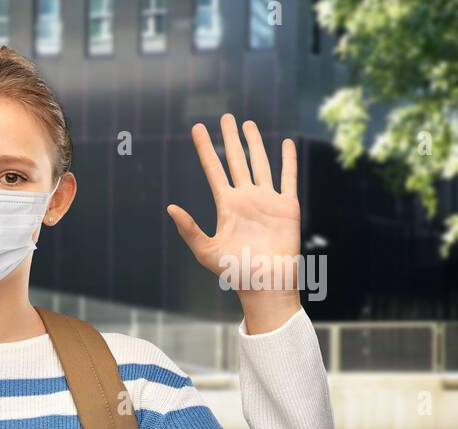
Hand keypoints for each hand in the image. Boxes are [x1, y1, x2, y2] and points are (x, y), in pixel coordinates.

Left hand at [168, 115, 303, 331]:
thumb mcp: (205, 250)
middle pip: (236, 160)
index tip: (197, 129)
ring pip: (260, 164)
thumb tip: (170, 208)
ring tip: (247, 124)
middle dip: (230, 138)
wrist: (265, 282)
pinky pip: (287, 178)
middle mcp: (246, 198)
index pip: (214, 170)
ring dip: (255, 144)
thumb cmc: (234, 272)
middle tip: (225, 116)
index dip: (205, 149)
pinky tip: (284, 143)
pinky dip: (287, 160)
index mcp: (226, 206)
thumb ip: (189, 229)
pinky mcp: (287, 206)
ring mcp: (267, 200)